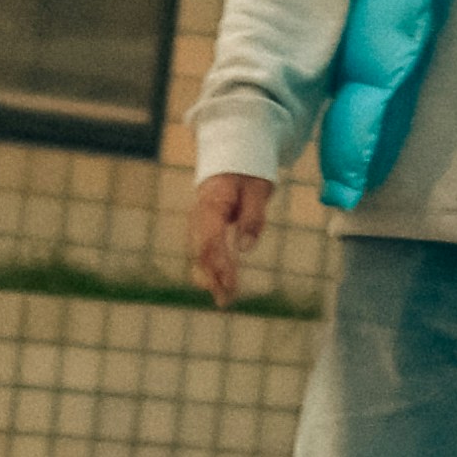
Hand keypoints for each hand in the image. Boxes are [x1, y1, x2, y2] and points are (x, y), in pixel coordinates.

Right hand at [188, 171, 273, 307]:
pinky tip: (219, 285)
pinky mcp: (203, 226)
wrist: (232, 155)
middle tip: (226, 301)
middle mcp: (199, 215)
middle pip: (202, 251)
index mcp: (211, 204)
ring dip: (210, 277)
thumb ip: (252, 217)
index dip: (220, 266)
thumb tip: (245, 248)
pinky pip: (203, 250)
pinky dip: (210, 268)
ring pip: (199, 253)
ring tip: (223, 300)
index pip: (211, 241)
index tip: (231, 285)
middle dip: (213, 278)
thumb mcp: (258, 189)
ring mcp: (198, 221)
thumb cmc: (247, 172)